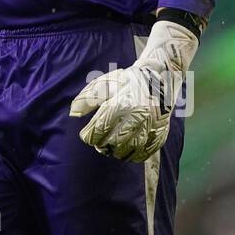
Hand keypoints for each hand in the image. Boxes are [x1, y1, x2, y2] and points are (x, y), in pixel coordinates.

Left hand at [69, 20, 196, 162]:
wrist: (158, 78)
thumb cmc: (127, 82)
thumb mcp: (105, 84)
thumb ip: (87, 98)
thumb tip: (73, 113)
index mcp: (121, 104)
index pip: (100, 128)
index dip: (89, 135)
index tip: (85, 136)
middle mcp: (137, 116)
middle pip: (115, 141)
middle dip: (102, 145)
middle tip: (98, 144)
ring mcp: (151, 125)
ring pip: (130, 148)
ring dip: (117, 153)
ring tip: (110, 149)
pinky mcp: (161, 131)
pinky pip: (147, 151)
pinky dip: (135, 156)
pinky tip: (127, 153)